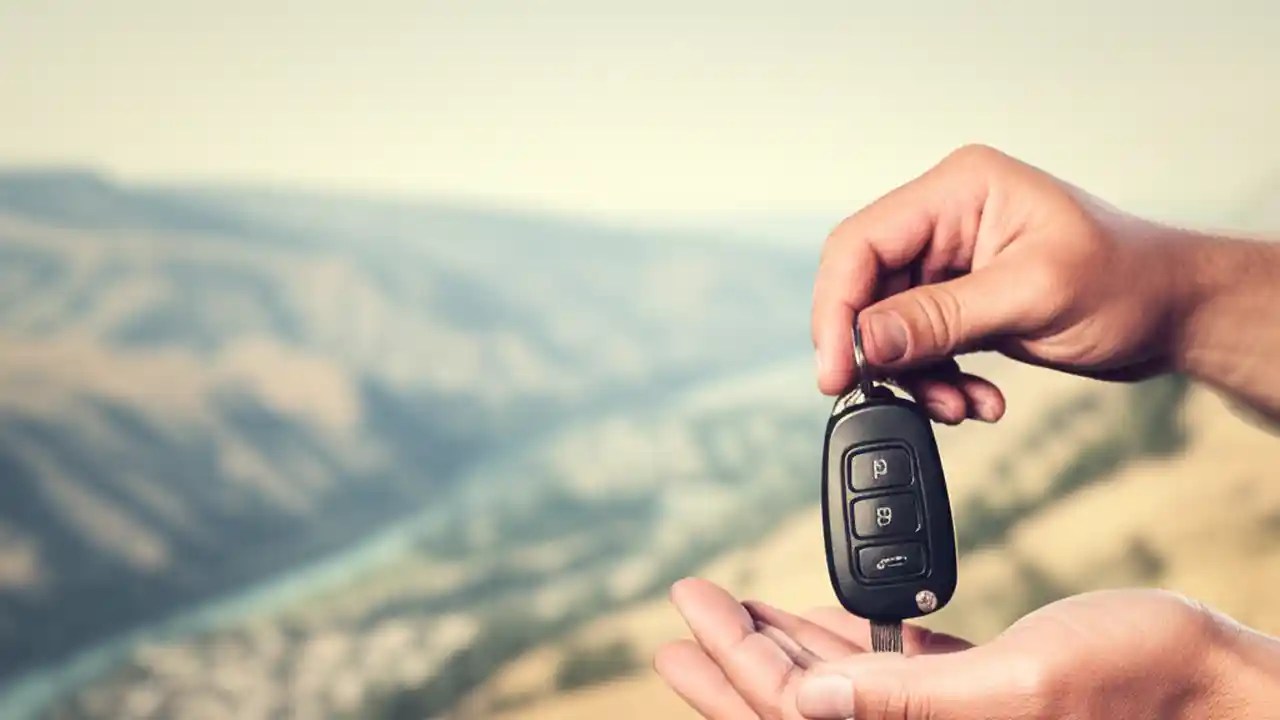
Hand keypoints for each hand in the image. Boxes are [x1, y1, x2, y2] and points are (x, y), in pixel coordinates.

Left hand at [655, 578, 1277, 719]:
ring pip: (831, 687)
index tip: (683, 610)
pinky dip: (838, 643)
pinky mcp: (967, 695)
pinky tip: (811, 619)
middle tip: (679, 613)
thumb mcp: (1018, 684)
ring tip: (725, 611)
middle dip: (731, 660)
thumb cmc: (1136, 681)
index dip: (731, 660)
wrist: (1211, 683)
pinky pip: (882, 672)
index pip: (793, 712)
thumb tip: (803, 706)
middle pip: (794, 706)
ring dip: (775, 647)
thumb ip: (906, 701)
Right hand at [811, 144, 1279, 423]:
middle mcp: (946, 219)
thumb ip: (940, 319)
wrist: (1178, 314)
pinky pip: (920, 343)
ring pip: (889, 325)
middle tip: (885, 397)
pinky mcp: (961, 298)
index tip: (838, 370)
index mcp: (958, 190)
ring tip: (958, 406)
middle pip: (866, 287)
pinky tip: (976, 400)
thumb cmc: (1128, 283)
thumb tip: (864, 344)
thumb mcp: (1030, 298)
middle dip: (879, 351)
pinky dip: (938, 380)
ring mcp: (951, 260)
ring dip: (915, 376)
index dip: (838, 309)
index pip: (860, 243)